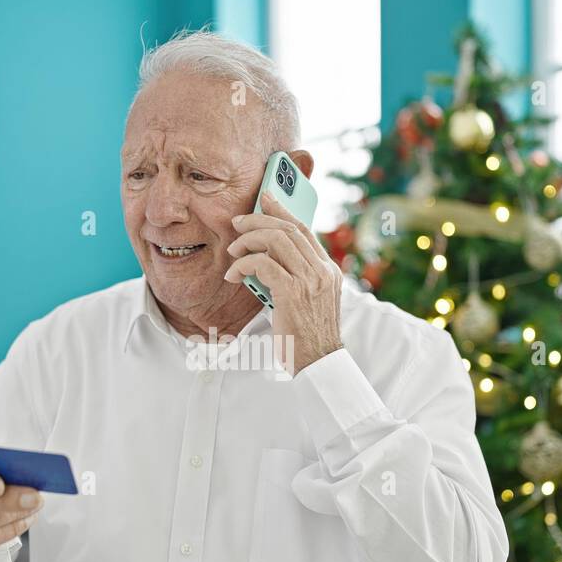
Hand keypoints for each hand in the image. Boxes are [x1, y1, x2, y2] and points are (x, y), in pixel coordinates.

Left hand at [223, 192, 342, 374]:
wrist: (319, 363)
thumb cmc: (308, 336)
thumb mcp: (310, 301)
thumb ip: (298, 278)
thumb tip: (269, 259)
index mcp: (328, 270)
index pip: (304, 229)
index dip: (282, 211)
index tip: (265, 198)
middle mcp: (322, 270)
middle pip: (287, 229)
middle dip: (258, 220)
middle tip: (237, 223)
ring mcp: (309, 280)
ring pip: (275, 240)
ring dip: (248, 241)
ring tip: (233, 251)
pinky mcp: (292, 292)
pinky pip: (262, 264)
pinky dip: (243, 264)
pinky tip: (233, 273)